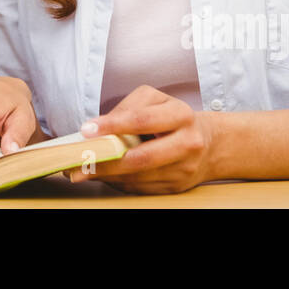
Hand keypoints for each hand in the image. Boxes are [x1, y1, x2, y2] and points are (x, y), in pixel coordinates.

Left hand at [64, 85, 217, 193]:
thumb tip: (98, 127)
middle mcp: (187, 143)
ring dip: (107, 176)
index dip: (112, 125)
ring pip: (138, 177)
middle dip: (106, 162)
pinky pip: (142, 188)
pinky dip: (119, 182)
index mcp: (180, 115)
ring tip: (83, 171)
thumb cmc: (173, 117)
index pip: (142, 120)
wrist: (208, 143)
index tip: (87, 130)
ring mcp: (184, 169)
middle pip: (140, 158)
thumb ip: (128, 108)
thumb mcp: (155, 100)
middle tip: (79, 161)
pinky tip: (105, 176)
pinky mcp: (177, 187)